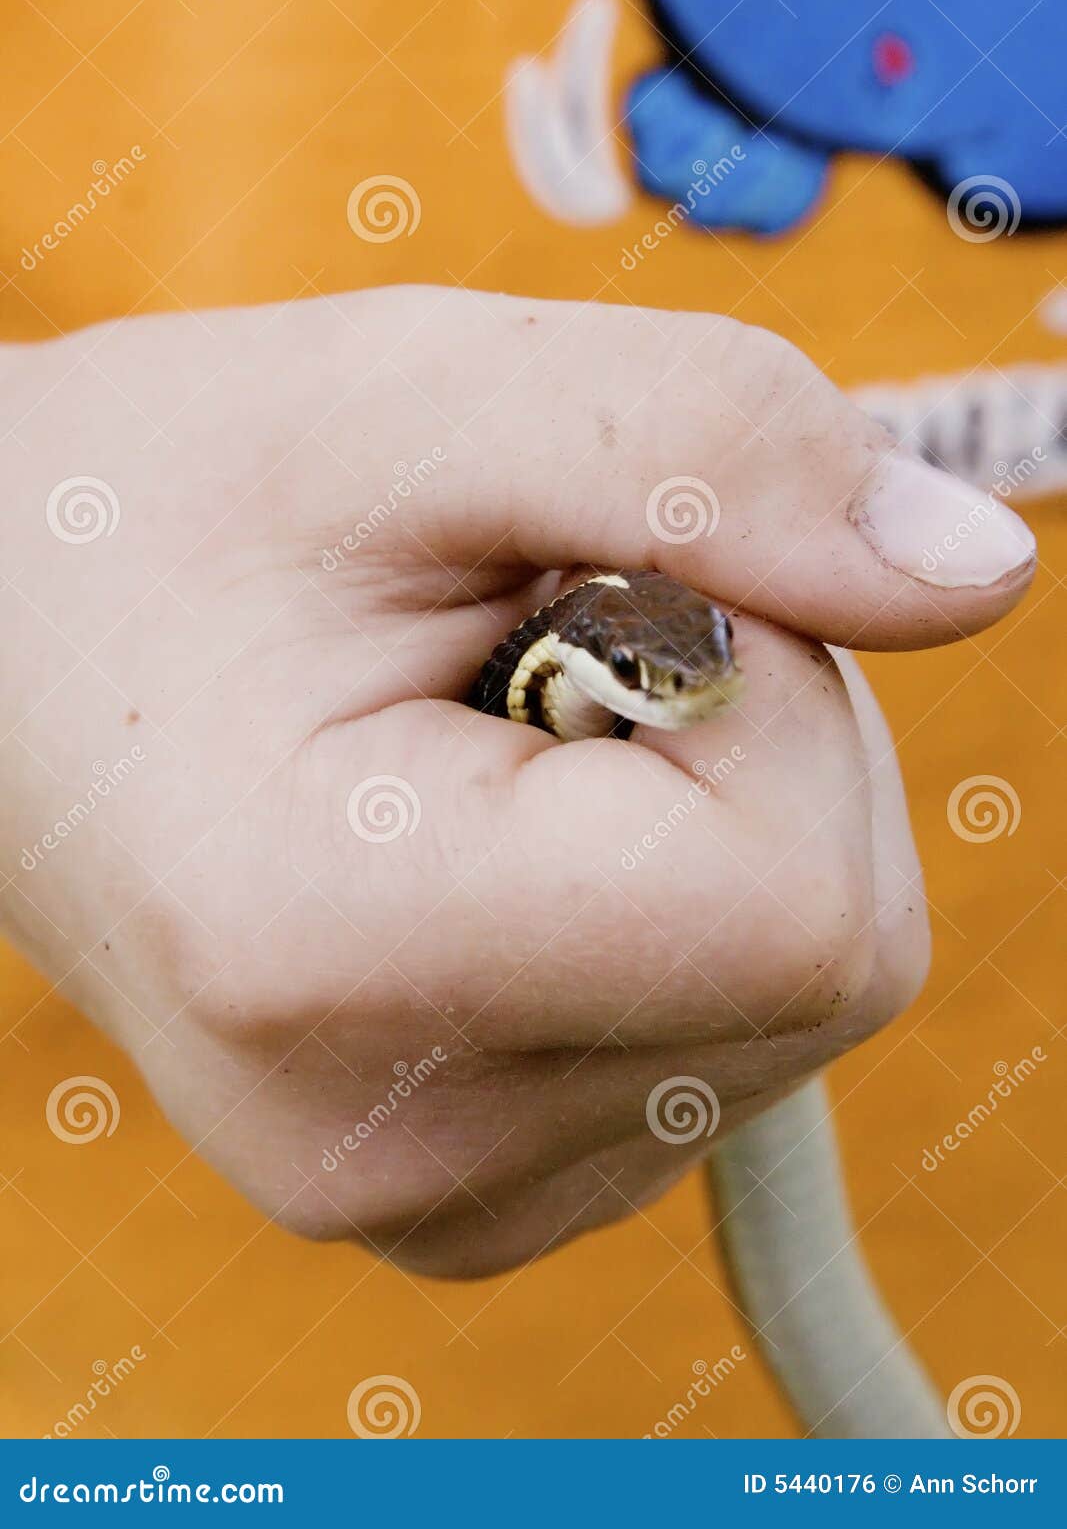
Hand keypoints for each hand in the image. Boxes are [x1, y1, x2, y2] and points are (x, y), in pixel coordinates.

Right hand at [0, 287, 1033, 1275]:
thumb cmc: (166, 512)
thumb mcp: (414, 396)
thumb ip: (713, 448)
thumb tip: (979, 574)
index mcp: (333, 954)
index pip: (804, 906)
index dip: (775, 692)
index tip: (597, 587)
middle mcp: (388, 1145)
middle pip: (831, 955)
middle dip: (753, 737)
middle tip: (539, 637)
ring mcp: (434, 1199)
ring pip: (798, 992)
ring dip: (712, 806)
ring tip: (494, 726)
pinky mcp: (478, 1191)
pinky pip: (724, 1037)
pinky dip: (674, 892)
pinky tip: (504, 824)